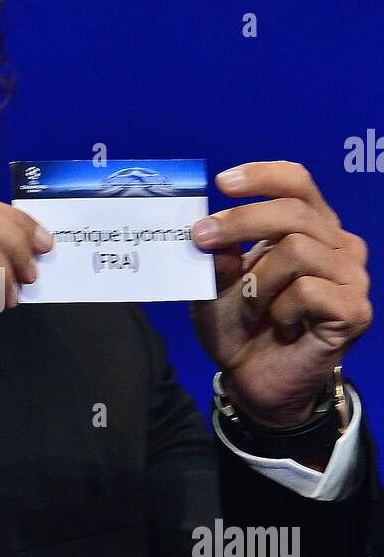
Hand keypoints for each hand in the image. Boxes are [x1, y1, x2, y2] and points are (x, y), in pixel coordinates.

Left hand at [190, 161, 371, 426]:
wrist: (252, 380)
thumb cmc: (239, 327)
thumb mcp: (216, 285)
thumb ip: (218, 254)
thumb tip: (215, 230)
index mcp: (310, 228)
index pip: (297, 183)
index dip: (262, 176)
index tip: (222, 183)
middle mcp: (338, 245)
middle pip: (293, 211)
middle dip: (241, 222)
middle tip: (201, 237)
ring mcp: (352, 277)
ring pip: (297, 250)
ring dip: (260, 281)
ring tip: (256, 308)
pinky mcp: (355, 310)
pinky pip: (307, 290)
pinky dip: (282, 309)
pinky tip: (284, 327)